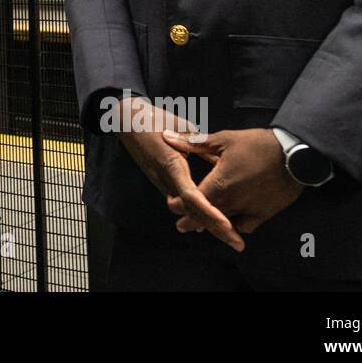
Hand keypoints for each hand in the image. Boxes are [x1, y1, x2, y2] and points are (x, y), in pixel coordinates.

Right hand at [114, 95, 245, 251]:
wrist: (125, 119)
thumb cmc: (152, 118)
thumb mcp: (182, 126)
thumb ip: (201, 145)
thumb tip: (221, 160)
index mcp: (171, 165)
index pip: (191, 196)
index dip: (210, 212)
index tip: (227, 225)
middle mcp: (165, 179)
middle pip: (191, 211)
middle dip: (214, 227)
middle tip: (237, 244)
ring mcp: (161, 182)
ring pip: (187, 210)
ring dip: (208, 223)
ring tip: (230, 236)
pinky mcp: (161, 180)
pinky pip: (181, 201)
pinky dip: (198, 212)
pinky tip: (212, 220)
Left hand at [163, 128, 302, 239]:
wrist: (294, 154)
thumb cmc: (256, 144)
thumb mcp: (223, 140)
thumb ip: (193, 143)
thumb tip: (166, 136)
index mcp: (218, 184)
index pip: (189, 201)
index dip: (177, 204)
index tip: (171, 202)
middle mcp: (231, 202)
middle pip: (203, 218)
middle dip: (189, 220)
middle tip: (181, 221)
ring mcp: (248, 210)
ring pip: (222, 224)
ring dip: (210, 224)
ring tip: (200, 222)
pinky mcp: (264, 214)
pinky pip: (245, 227)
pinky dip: (235, 226)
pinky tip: (230, 222)